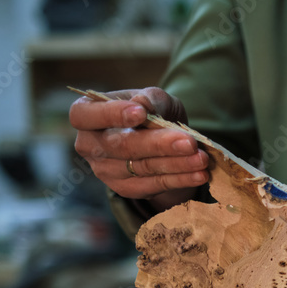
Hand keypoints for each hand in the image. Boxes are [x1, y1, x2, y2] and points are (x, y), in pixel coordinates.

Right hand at [69, 87, 209, 210]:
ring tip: (201, 159)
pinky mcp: (126, 189)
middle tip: (188, 142)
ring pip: (142, 167)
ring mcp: (105, 171)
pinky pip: (154, 185)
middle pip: (121, 146)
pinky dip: (180, 180)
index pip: (86, 115)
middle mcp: (89, 145)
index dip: (112, 114)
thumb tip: (143, 104)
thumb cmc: (150, 112)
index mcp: (85, 115)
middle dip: (158, 144)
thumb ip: (150, 99)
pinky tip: (199, 174)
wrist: (161, 140)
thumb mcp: (153, 98)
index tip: (141, 112)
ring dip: (176, 164)